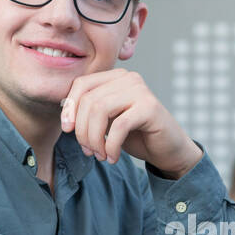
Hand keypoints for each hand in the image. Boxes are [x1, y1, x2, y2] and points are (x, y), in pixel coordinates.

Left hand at [60, 69, 201, 178]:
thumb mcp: (107, 121)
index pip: (81, 84)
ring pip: (101, 110)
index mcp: (115, 77)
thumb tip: (65, 116)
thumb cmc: (136, 135)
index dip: (70, 108)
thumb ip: (90, 112)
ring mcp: (141, 90)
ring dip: (94, 138)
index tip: (67, 130)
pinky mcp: (150, 107)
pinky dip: (111, 145)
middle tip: (88, 150)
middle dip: (82, 130)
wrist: (168, 150)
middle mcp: (129, 78)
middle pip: (89, 99)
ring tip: (99, 155)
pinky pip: (119, 126)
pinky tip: (112, 157)